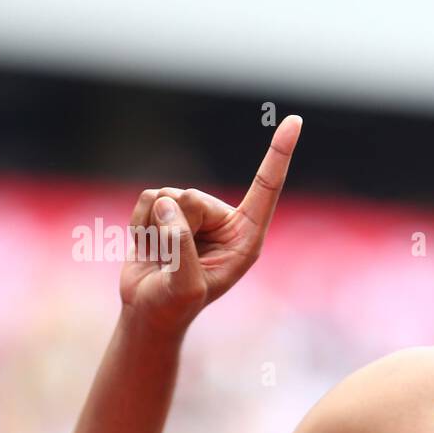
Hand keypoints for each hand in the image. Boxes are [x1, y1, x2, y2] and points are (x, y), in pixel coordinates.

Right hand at [119, 115, 302, 336]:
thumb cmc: (174, 305)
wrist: (147, 311)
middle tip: (174, 259)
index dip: (279, 154)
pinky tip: (146, 245)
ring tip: (161, 255)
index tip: (295, 120)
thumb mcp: (184, 284)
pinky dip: (138, 224)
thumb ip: (181, 245)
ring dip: (154, 227)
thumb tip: (169, 202)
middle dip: (174, 225)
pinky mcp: (166, 211)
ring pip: (166, 194)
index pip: (266, 188)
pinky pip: (146, 198)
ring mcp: (195, 214)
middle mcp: (224, 221)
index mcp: (246, 237)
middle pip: (193, 197)